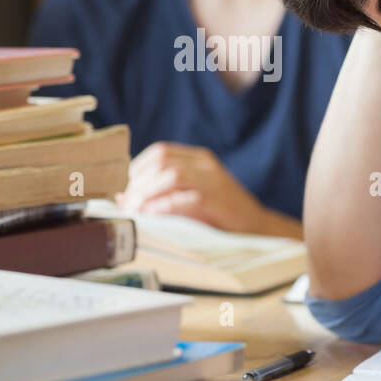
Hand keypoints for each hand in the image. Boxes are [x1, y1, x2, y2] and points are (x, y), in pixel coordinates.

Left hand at [118, 141, 298, 236]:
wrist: (259, 228)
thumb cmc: (219, 215)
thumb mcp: (189, 197)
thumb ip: (160, 194)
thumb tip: (121, 198)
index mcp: (198, 159)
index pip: (160, 151)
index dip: (137, 168)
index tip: (124, 190)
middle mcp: (206, 164)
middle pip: (162, 161)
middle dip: (138, 182)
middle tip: (126, 205)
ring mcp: (214, 181)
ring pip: (172, 175)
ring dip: (148, 193)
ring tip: (136, 211)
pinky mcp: (220, 202)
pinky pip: (189, 197)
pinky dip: (166, 205)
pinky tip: (154, 215)